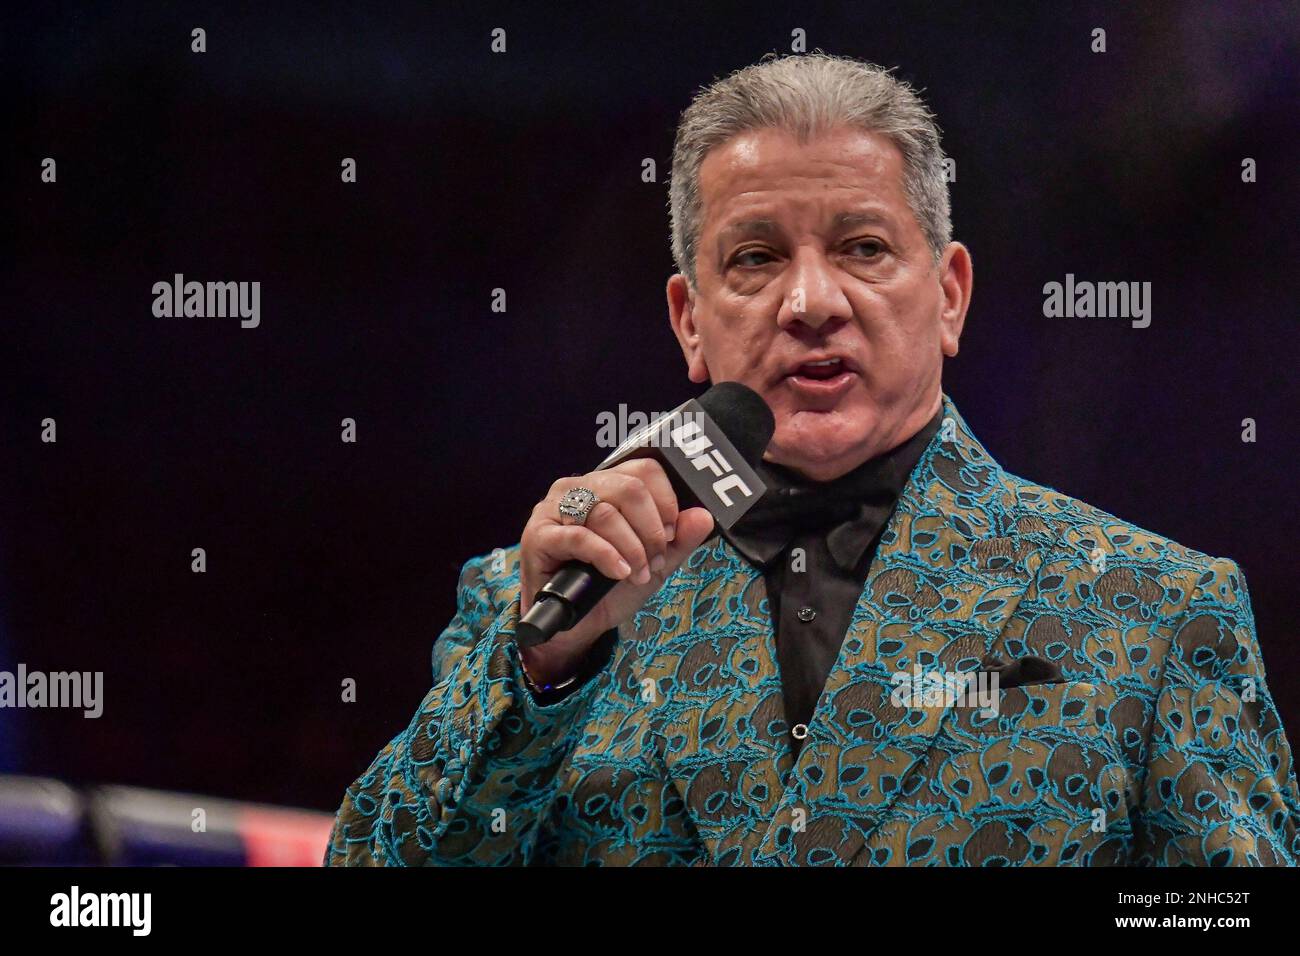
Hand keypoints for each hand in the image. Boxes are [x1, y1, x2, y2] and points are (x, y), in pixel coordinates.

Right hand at [517, 458, 714, 684]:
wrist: (574, 625)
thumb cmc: (608, 587)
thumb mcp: (654, 564)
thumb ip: (680, 540)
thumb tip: (704, 516)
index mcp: (605, 485)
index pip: (644, 471)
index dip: (666, 503)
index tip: (672, 536)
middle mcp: (578, 487)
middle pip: (629, 488)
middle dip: (651, 530)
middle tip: (654, 560)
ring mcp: (554, 508)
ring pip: (606, 513)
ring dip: (632, 548)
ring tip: (637, 573)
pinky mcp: (539, 535)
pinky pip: (579, 536)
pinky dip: (606, 556)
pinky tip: (618, 572)